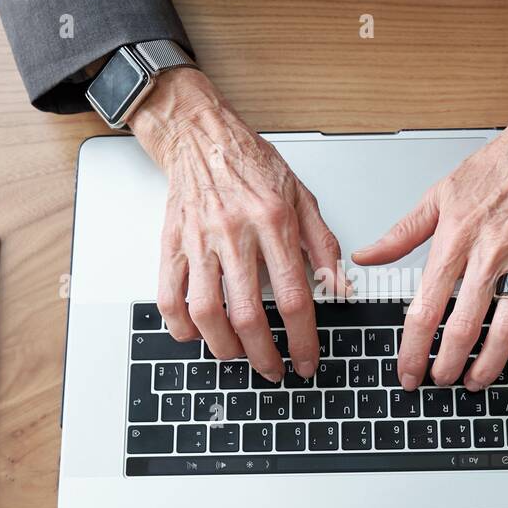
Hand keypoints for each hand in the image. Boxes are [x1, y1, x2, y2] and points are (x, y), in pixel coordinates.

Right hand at [130, 69, 347, 382]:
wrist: (201, 137)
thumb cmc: (252, 165)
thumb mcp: (302, 197)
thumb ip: (323, 245)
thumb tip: (339, 287)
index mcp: (274, 222)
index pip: (294, 296)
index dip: (302, 339)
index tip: (306, 360)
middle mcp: (235, 232)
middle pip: (248, 313)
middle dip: (264, 354)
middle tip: (273, 370)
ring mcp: (198, 241)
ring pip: (205, 312)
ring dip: (223, 346)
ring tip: (238, 355)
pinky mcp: (171, 244)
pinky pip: (168, 296)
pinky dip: (180, 326)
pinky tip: (196, 334)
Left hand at [353, 77, 507, 391]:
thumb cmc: (491, 171)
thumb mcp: (436, 197)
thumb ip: (400, 234)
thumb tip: (365, 257)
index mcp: (456, 240)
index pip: (427, 306)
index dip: (414, 347)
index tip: (408, 370)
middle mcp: (490, 254)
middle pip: (465, 324)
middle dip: (447, 363)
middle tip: (438, 381)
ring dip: (490, 362)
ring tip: (474, 380)